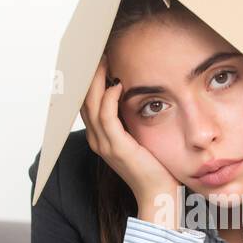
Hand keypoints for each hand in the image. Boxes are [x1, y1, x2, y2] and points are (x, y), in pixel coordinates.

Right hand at [79, 53, 180, 223]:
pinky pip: (106, 117)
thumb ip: (133, 118)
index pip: (86, 101)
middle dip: (87, 72)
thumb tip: (136, 92)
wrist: (159, 194)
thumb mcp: (140, 136)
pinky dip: (109, 98)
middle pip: (83, 98)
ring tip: (103, 58)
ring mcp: (104, 144)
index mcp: (100, 136)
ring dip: (96, 79)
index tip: (94, 55)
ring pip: (91, 104)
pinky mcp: (117, 148)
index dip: (87, 78)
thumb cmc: (155, 165)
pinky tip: (117, 84)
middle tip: (94, 48)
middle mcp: (97, 139)